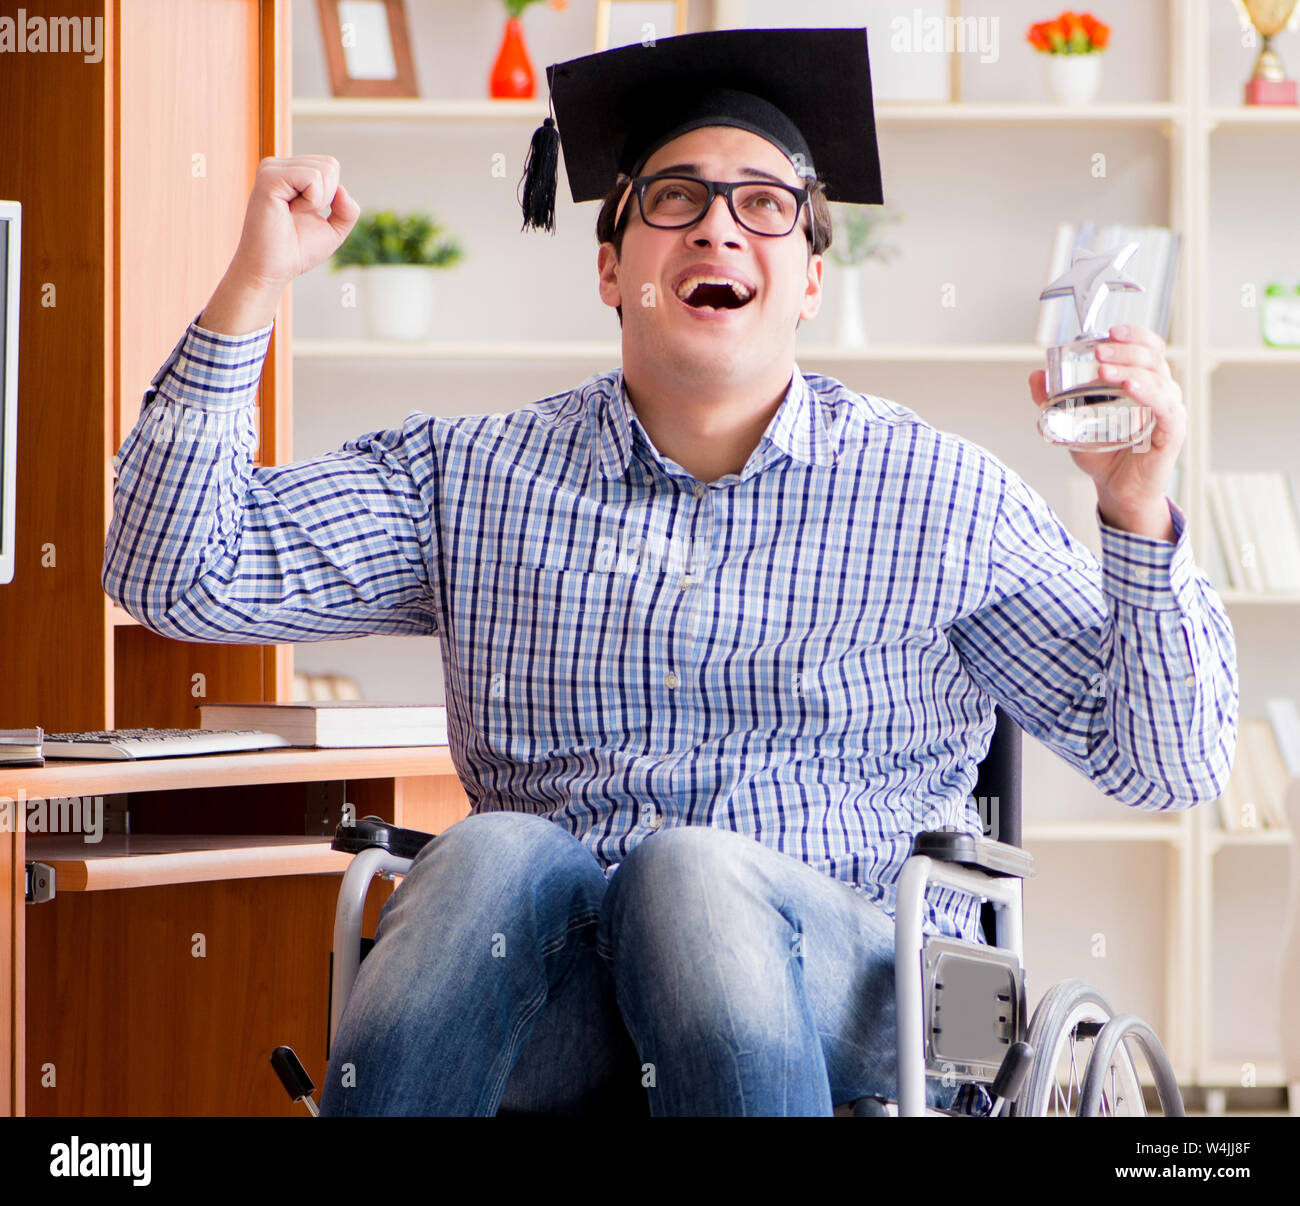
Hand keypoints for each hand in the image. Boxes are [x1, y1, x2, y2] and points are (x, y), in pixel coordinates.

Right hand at [226, 155, 360, 291]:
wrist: (272, 269)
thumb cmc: (297, 250)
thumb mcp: (333, 230)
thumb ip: (347, 210)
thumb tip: (343, 190)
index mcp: (290, 172)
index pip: (330, 166)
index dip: (331, 196)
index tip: (307, 214)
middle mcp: (278, 166)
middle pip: (330, 165)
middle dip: (327, 197)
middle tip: (300, 215)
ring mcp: (271, 169)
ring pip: (324, 170)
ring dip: (318, 201)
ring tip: (293, 214)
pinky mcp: (269, 178)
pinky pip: (312, 178)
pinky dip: (311, 201)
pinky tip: (290, 212)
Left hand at [1028, 323, 1185, 520]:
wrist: (1116, 490)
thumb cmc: (1105, 455)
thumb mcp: (1073, 423)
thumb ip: (1053, 401)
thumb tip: (1035, 376)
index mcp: (1145, 383)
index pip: (1148, 349)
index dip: (1134, 336)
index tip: (1110, 331)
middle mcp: (1162, 392)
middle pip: (1153, 358)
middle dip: (1126, 349)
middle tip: (1100, 351)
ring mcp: (1169, 411)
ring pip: (1158, 379)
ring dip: (1131, 369)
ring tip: (1104, 370)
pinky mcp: (1172, 432)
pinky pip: (1165, 408)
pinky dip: (1149, 394)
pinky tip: (1131, 387)